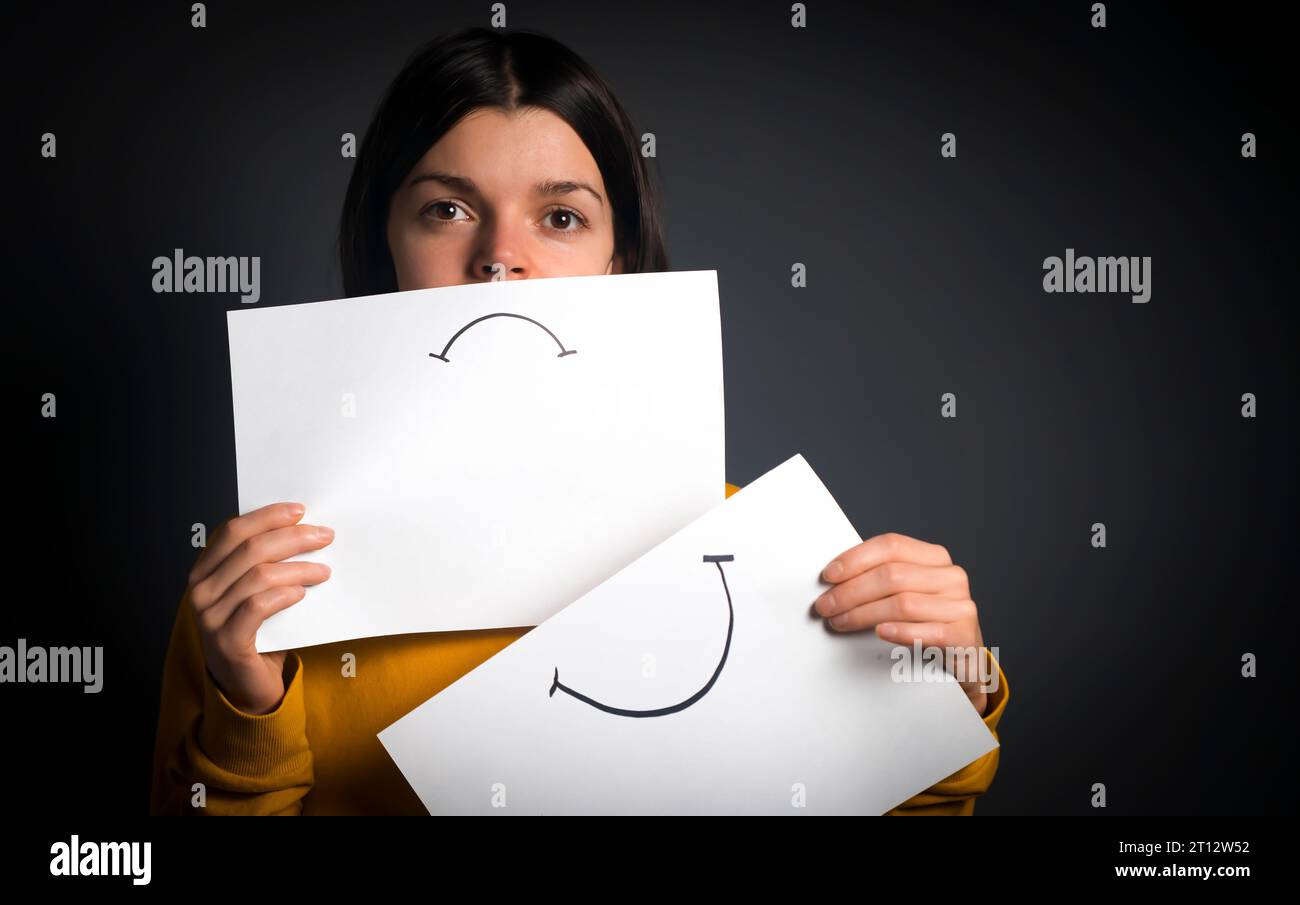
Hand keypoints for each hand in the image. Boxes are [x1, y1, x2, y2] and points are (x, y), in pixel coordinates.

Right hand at [185, 502, 333, 713]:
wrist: (249, 686)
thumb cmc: (260, 632)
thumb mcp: (258, 592)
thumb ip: (267, 564)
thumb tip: (305, 530)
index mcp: (205, 572)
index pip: (233, 531)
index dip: (267, 516)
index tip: (300, 510)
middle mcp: (201, 591)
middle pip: (249, 548)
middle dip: (292, 537)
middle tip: (325, 536)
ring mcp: (210, 617)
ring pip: (258, 575)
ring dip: (298, 568)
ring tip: (324, 571)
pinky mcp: (226, 641)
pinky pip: (257, 606)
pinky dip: (284, 595)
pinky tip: (302, 594)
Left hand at [812, 532, 990, 715]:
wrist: (965, 658)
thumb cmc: (927, 621)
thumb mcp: (909, 592)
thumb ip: (881, 579)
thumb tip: (834, 579)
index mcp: (934, 557)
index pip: (891, 546)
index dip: (856, 558)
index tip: (828, 576)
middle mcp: (950, 576)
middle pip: (891, 575)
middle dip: (851, 592)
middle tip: (825, 606)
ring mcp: (960, 605)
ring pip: (902, 603)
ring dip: (863, 614)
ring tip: (840, 622)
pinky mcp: (964, 635)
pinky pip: (928, 631)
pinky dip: (900, 631)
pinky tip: (879, 632)